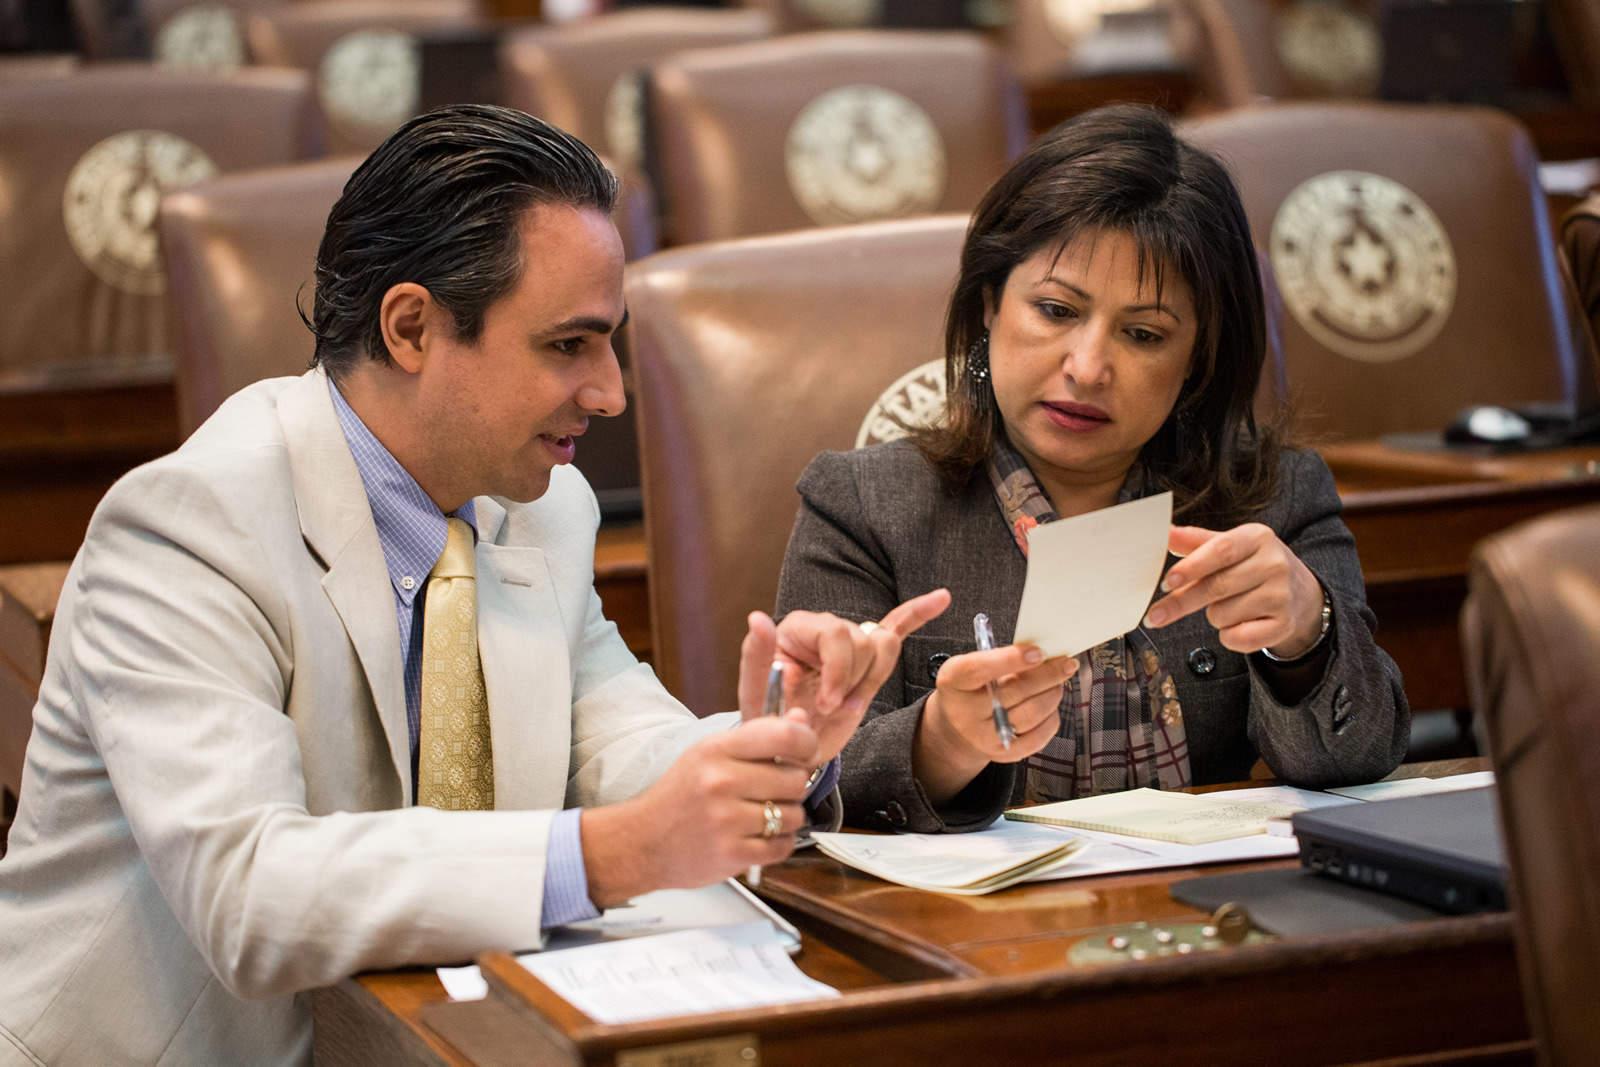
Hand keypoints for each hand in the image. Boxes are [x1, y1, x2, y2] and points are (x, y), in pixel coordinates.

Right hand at [580, 713, 819, 906]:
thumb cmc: (681, 795)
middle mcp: (721, 781)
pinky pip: (783, 846)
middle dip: (793, 787)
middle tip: (773, 791)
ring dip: (786, 818)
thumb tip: (800, 717)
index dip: (807, 743)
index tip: (806, 753)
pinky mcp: (731, 854)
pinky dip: (778, 843)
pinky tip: (758, 837)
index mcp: (717, 749)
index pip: (785, 735)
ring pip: (794, 815)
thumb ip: (759, 736)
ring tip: (761, 817)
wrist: (642, 841)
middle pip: (795, 779)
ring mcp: (726, 820)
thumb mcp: (711, 753)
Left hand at [736, 589, 951, 763]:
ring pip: (882, 646)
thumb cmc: (769, 721)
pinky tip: (940, 598)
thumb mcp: (755, 696)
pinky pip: (895, 627)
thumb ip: (756, 660)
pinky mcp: (865, 660)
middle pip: (861, 640)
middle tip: (832, 710)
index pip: (835, 634)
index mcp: (795, 630)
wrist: (785, 745)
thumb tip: (758, 619)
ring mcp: (847, 641)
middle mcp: (822, 627)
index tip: (826, 704)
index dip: (837, 672)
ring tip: (848, 706)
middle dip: (853, 681)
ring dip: (870, 681)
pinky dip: (917, 613)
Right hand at [915, 645, 1077, 804]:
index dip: (1010, 659)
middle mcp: (964, 712)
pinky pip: (1038, 736)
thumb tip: (1044, 655)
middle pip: (1014, 692)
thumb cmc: (973, 686)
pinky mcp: (1003, 753)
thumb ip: (1002, 658)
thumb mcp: (973, 664)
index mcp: (953, 681)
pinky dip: (1051, 717)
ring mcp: (983, 737)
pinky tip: (1050, 704)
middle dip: (1047, 675)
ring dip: (1052, 694)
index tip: (1038, 652)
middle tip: (1066, 664)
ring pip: (1031, 714)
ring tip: (1058, 682)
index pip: (979, 670)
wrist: (959, 725)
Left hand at [1143, 524, 1324, 657]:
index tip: (1167, 582)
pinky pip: (1238, 639)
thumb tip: (1164, 534)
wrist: (1301, 594)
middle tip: (1154, 615)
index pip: (1220, 551)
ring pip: (1223, 615)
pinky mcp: (1283, 625)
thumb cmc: (1254, 565)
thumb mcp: (1230, 545)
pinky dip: (1229, 636)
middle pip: (1216, 587)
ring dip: (1214, 616)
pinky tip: (1239, 624)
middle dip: (1181, 602)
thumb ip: (1195, 541)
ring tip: (1229, 605)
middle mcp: (1274, 564)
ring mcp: (1281, 596)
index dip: (1191, 567)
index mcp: (1257, 538)